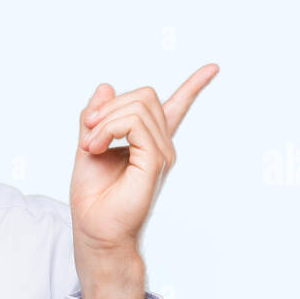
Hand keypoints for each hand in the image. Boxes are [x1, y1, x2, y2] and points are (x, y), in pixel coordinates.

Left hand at [71, 64, 218, 255]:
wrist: (94, 230)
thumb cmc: (92, 197)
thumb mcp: (88, 146)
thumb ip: (96, 117)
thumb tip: (105, 87)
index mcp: (148, 143)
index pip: (176, 108)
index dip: (194, 86)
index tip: (213, 68)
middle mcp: (161, 146)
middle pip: (145, 96)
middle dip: (110, 106)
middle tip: (87, 133)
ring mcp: (162, 154)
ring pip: (139, 106)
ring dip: (104, 120)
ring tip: (89, 146)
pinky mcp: (155, 162)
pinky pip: (135, 124)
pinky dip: (109, 128)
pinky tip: (96, 147)